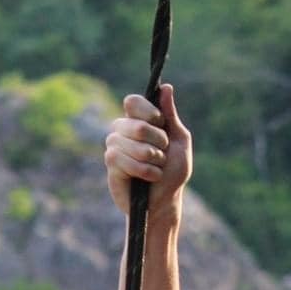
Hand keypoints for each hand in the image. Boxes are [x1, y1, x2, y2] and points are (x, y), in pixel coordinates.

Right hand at [103, 83, 192, 217]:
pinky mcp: (111, 166)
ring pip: (128, 143)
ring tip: (157, 167)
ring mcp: (115, 148)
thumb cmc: (173, 172)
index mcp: (140, 121)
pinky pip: (120, 159)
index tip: (160, 123)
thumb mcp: (179, 140)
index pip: (132, 101)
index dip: (147, 111)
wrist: (165, 201)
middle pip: (134, 124)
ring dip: (151, 158)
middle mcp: (123, 131)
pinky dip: (143, 170)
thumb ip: (171, 116)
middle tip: (162, 153)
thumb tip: (166, 87)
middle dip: (156, 140)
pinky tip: (150, 177)